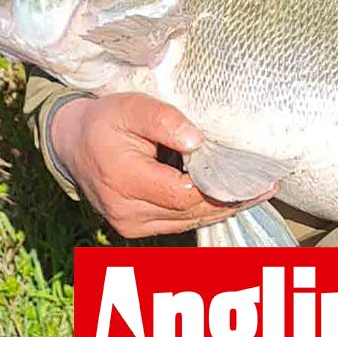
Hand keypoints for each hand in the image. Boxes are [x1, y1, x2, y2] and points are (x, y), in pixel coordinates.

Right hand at [49, 93, 273, 237]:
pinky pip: (179, 223)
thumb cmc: (105, 121)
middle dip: (230, 199)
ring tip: (257, 192)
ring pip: (189, 222)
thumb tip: (196, 141)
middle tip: (265, 185)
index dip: (219, 187)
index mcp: (124, 180)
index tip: (248, 175)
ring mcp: (130, 224)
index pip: (184, 194)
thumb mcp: (131, 107)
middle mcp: (126, 210)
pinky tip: (231, 198)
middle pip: (191, 212)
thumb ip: (164, 121)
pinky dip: (205, 211)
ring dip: (223, 208)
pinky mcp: (135, 228)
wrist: (72, 144)